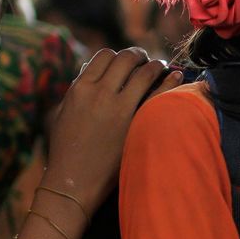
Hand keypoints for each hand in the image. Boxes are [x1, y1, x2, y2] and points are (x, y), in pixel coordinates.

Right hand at [42, 47, 181, 209]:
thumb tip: (90, 71)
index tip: (127, 61)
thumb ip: (76, 91)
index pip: (104, 56)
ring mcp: (119, 108)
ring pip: (144, 71)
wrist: (73, 182)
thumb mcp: (62, 114)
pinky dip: (170, 81)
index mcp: (79, 89)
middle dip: (138, 56)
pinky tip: (177, 77)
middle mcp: (99, 93)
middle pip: (125, 59)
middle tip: (146, 60)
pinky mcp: (136, 123)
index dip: (118, 56)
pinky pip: (159, 93)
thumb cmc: (65, 150)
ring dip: (156, 65)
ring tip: (162, 67)